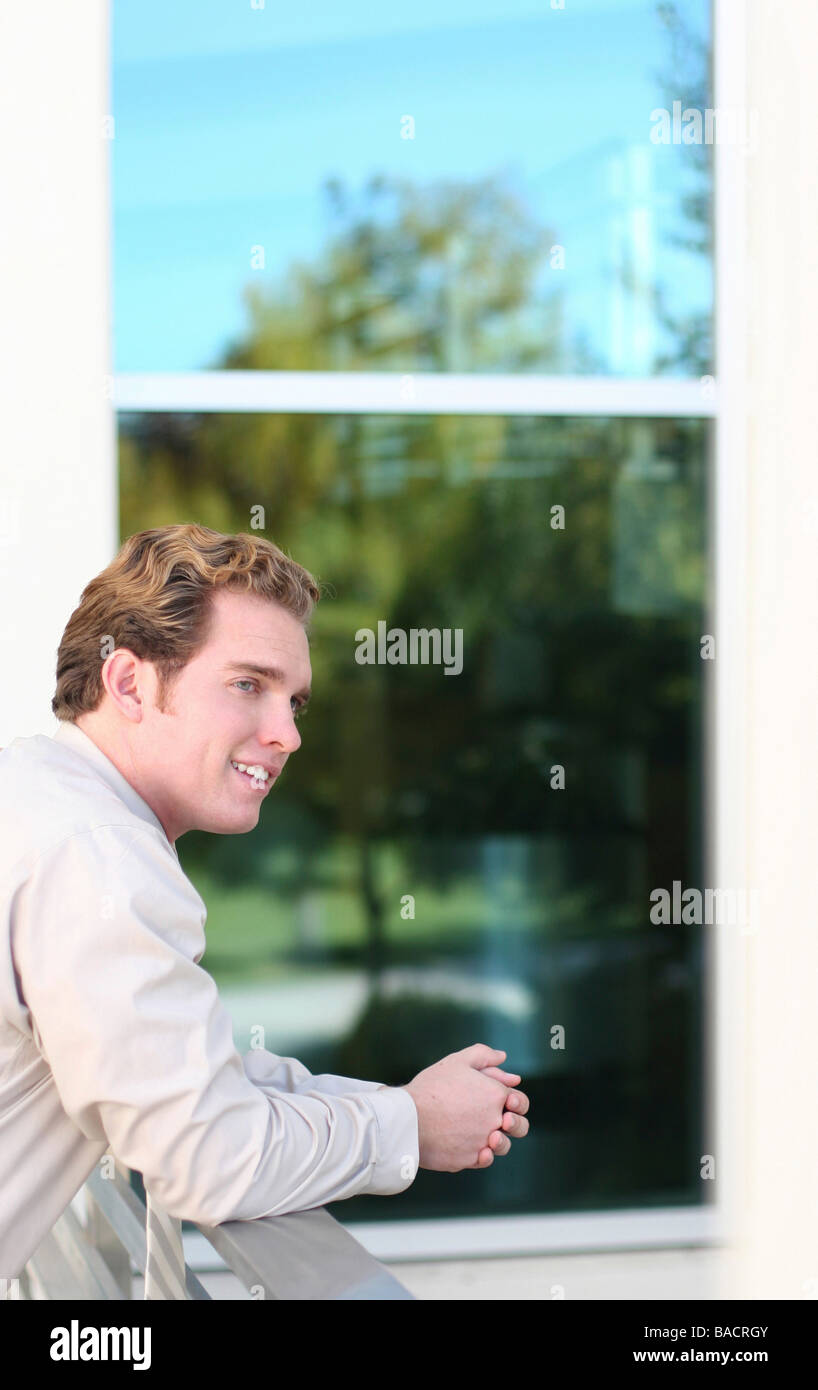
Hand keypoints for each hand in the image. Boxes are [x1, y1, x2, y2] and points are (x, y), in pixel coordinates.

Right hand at [402, 1044, 520, 1172]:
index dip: (513, 1100)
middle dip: (514, 1123)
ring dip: (497, 1140)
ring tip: (481, 1132)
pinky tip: (469, 1144)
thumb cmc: (431, 1087)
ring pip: (502, 1146)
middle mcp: (495, 1121)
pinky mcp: (468, 1160)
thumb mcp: (458, 1061)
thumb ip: (484, 1056)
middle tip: (500, 1119)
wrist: (408, 1119)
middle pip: (520, 1127)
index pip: (519, 1101)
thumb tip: (503, 1057)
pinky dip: (481, 1154)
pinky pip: (483, 1160)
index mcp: (496, 1095)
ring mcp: (482, 1142)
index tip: (501, 1099)